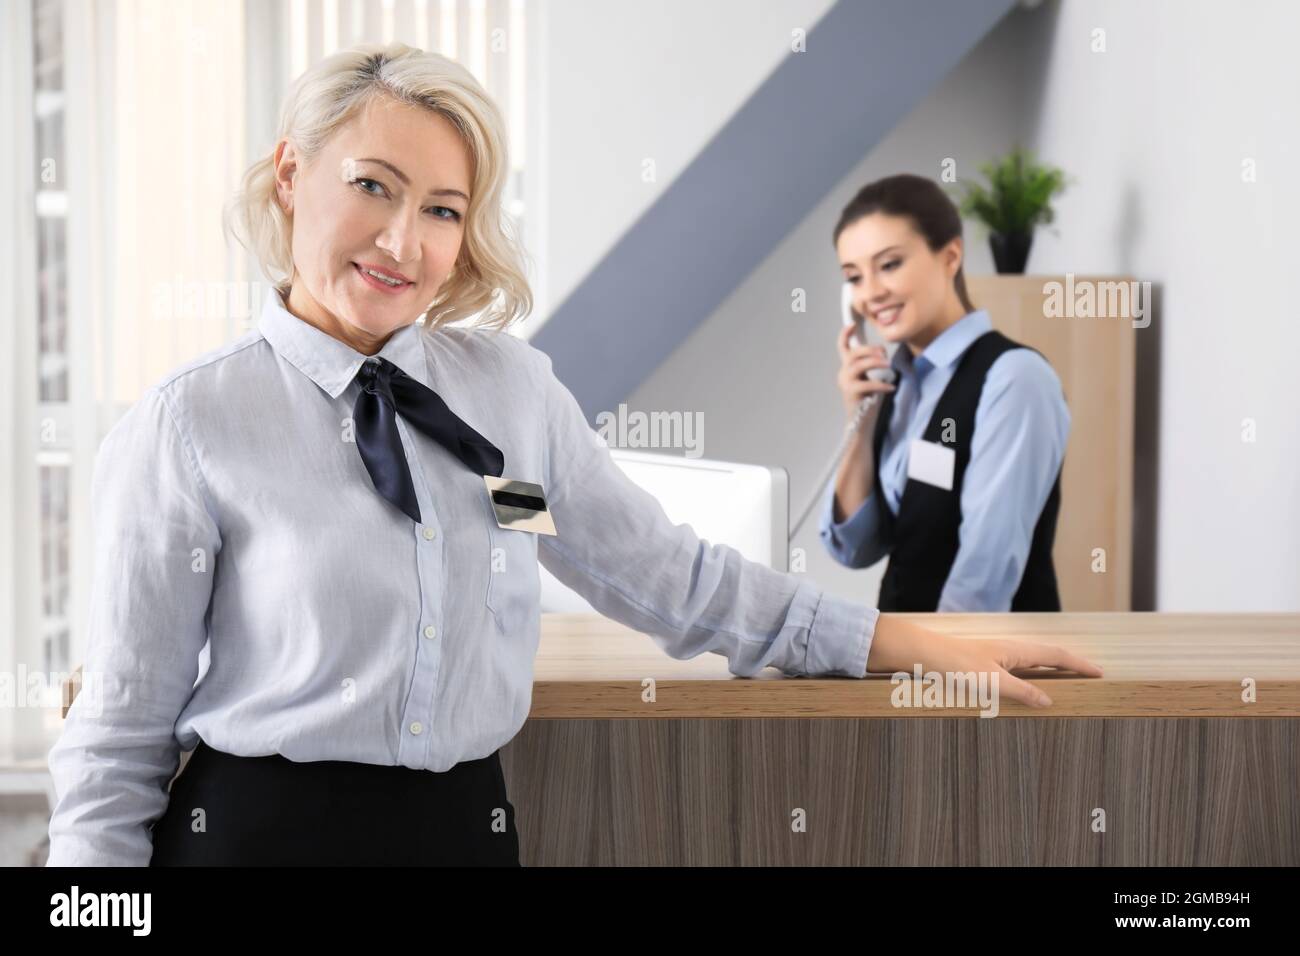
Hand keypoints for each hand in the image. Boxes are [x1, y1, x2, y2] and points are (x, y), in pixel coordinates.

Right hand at [836, 322, 895, 418]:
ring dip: (875, 362)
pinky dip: (881, 384)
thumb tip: (882, 353)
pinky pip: (867, 383)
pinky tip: (891, 387)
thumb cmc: (867, 400)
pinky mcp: (851, 393)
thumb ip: (871, 365)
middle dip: (869, 349)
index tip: (852, 324)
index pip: (842, 348)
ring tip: (889, 365)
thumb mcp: (869, 378)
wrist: (860, 423)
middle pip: (853, 354)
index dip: (845, 334)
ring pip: (858, 365)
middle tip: (884, 354)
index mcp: (847, 368)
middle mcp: (843, 373)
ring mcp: (845, 383)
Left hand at [866, 614, 1103, 707]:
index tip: (1101, 672)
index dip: (1080, 663)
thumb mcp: (991, 682)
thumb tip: (1049, 701)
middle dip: (1070, 664)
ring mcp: (996, 656)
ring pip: (1032, 662)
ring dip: (1051, 670)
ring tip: (1067, 681)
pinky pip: (1016, 669)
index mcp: (1016, 651)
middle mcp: (1008, 650)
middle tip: (1091, 675)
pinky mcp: (983, 664)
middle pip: (1047, 656)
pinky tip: (1027, 686)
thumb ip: (1021, 691)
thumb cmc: (954, 664)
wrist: (920, 653)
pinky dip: (1031, 676)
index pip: (1057, 655)